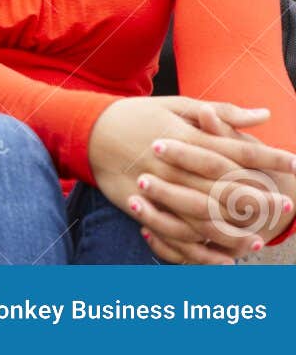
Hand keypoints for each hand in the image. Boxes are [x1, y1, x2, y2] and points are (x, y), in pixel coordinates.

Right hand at [90, 97, 295, 263]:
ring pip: (202, 216)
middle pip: (222, 187)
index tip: (293, 163)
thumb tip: (262, 115)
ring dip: (234, 228)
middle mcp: (171, 164)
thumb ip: (219, 112)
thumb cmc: (135, 115)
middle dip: (257, 198)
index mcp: (182, 136)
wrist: (87, 130)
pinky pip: (175, 233)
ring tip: (260, 235)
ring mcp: (156, 187)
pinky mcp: (141, 206)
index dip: (266, 158)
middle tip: (284, 205)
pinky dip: (201, 248)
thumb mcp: (175, 105)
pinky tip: (224, 255)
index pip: (233, 150)